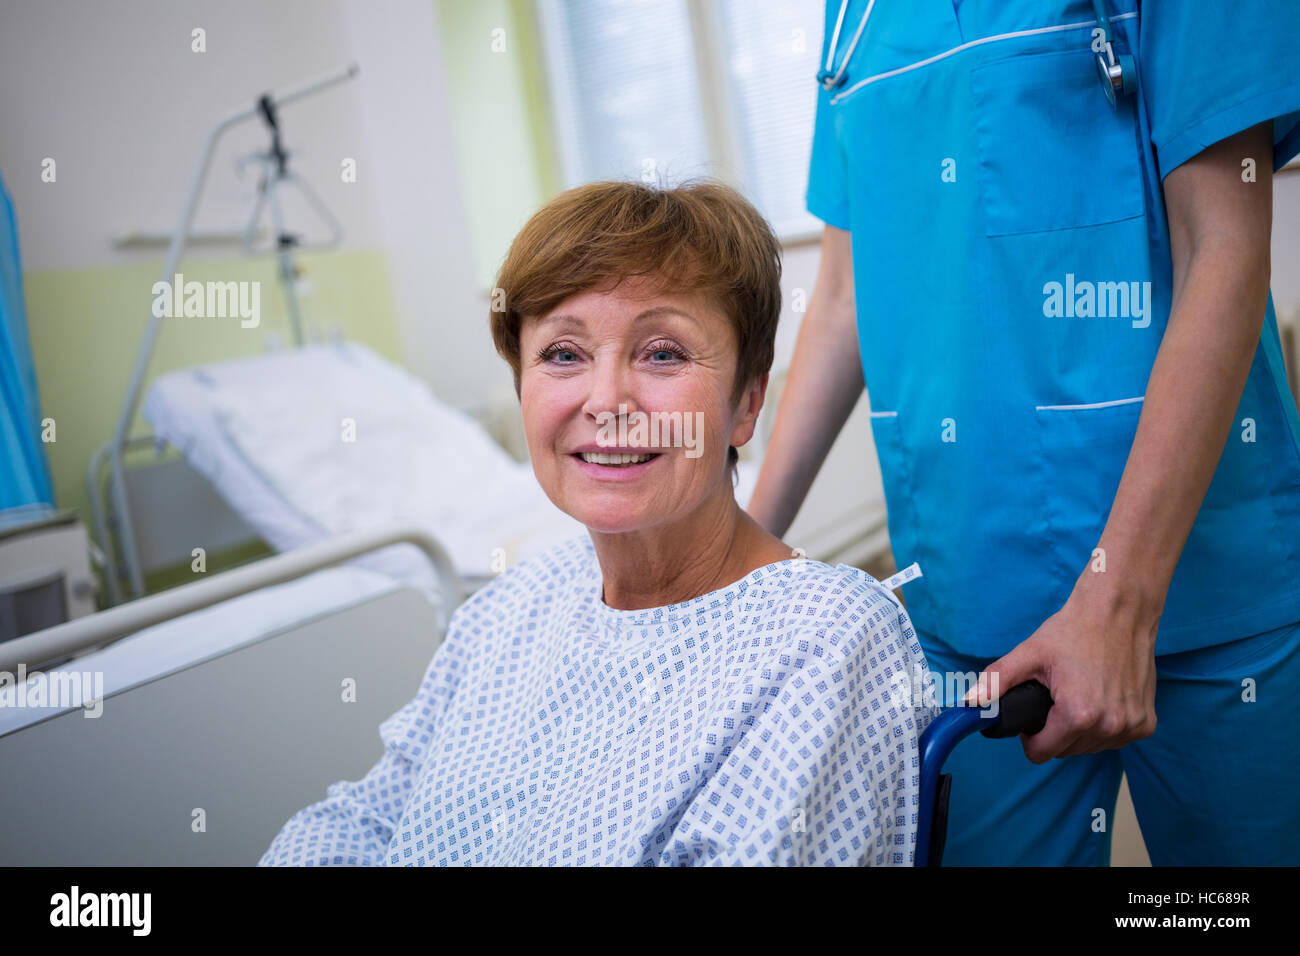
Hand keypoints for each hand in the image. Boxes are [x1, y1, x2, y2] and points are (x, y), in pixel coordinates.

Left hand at [962, 572, 1159, 762]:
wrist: (1120, 613)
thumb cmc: (1075, 631)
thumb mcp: (1029, 653)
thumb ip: (997, 680)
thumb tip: (969, 702)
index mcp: (1078, 715)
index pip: (1042, 753)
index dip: (1030, 737)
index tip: (1033, 716)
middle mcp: (1109, 727)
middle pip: (1065, 751)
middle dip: (1054, 732)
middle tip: (1055, 698)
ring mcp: (1131, 727)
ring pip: (1090, 748)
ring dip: (1079, 731)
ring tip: (1077, 696)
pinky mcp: (1146, 724)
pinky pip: (1114, 739)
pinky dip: (1104, 726)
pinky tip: (1100, 699)